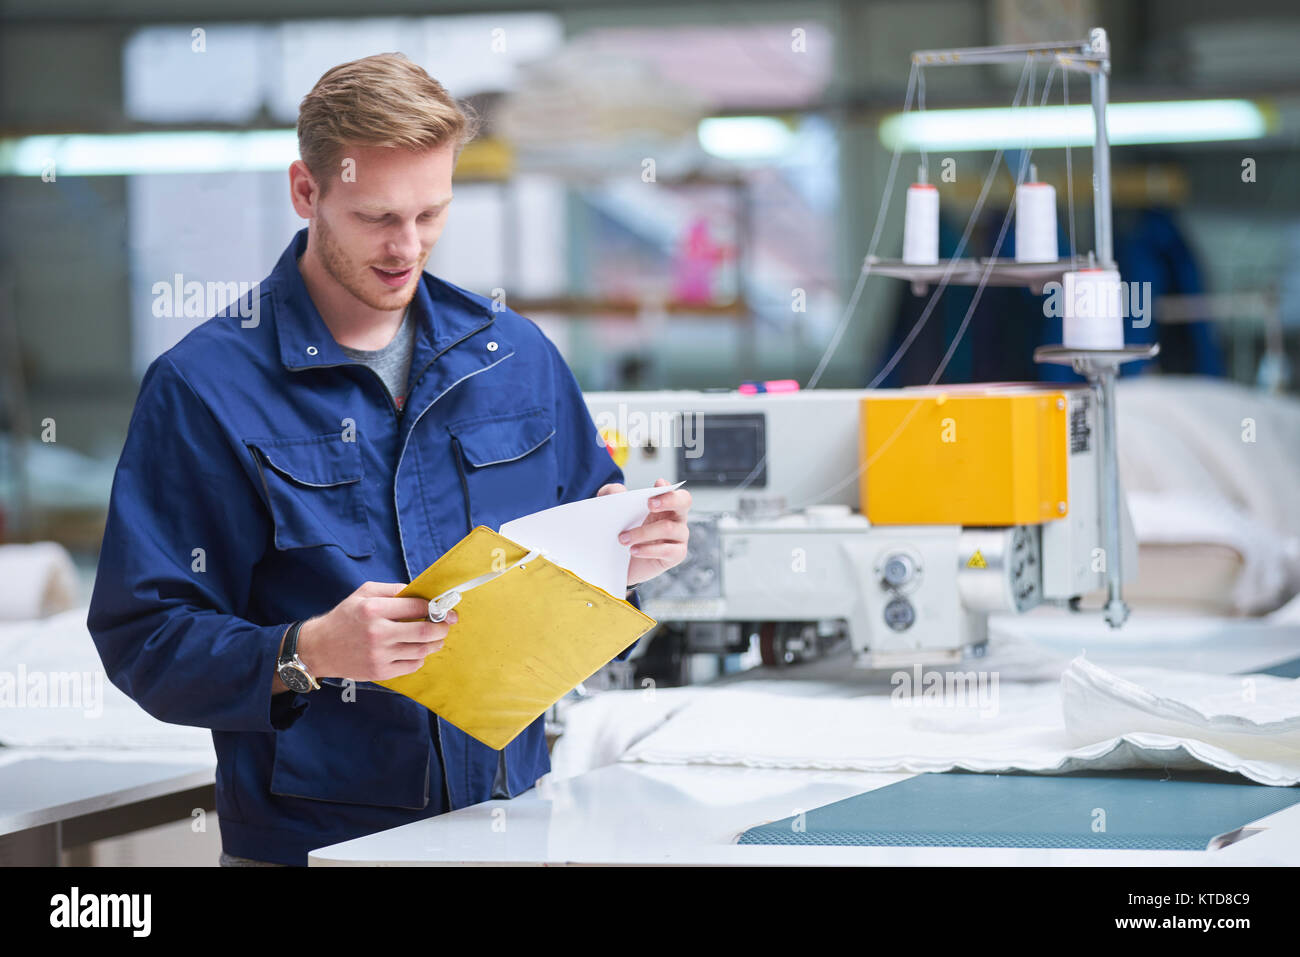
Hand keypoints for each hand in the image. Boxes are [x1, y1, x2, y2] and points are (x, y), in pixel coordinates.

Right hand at [295, 580, 456, 682]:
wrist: (320, 648)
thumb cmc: (345, 617)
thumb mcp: (364, 593)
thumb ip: (393, 590)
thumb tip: (420, 592)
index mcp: (374, 610)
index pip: (417, 607)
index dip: (435, 608)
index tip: (444, 609)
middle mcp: (377, 633)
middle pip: (425, 632)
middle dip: (442, 627)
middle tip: (447, 624)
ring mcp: (379, 655)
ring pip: (422, 651)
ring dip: (435, 643)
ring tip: (436, 638)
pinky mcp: (379, 672)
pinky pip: (412, 666)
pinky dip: (420, 658)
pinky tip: (418, 651)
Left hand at [597, 478, 691, 587]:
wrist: (621, 564)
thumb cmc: (624, 533)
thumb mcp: (612, 511)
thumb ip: (612, 495)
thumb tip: (618, 491)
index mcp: (664, 503)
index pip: (673, 491)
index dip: (667, 488)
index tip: (657, 485)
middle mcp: (676, 517)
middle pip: (684, 501)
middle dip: (669, 500)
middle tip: (649, 504)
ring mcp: (679, 536)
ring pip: (669, 528)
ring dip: (643, 532)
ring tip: (623, 538)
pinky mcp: (676, 554)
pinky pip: (667, 550)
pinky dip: (648, 549)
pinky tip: (633, 550)